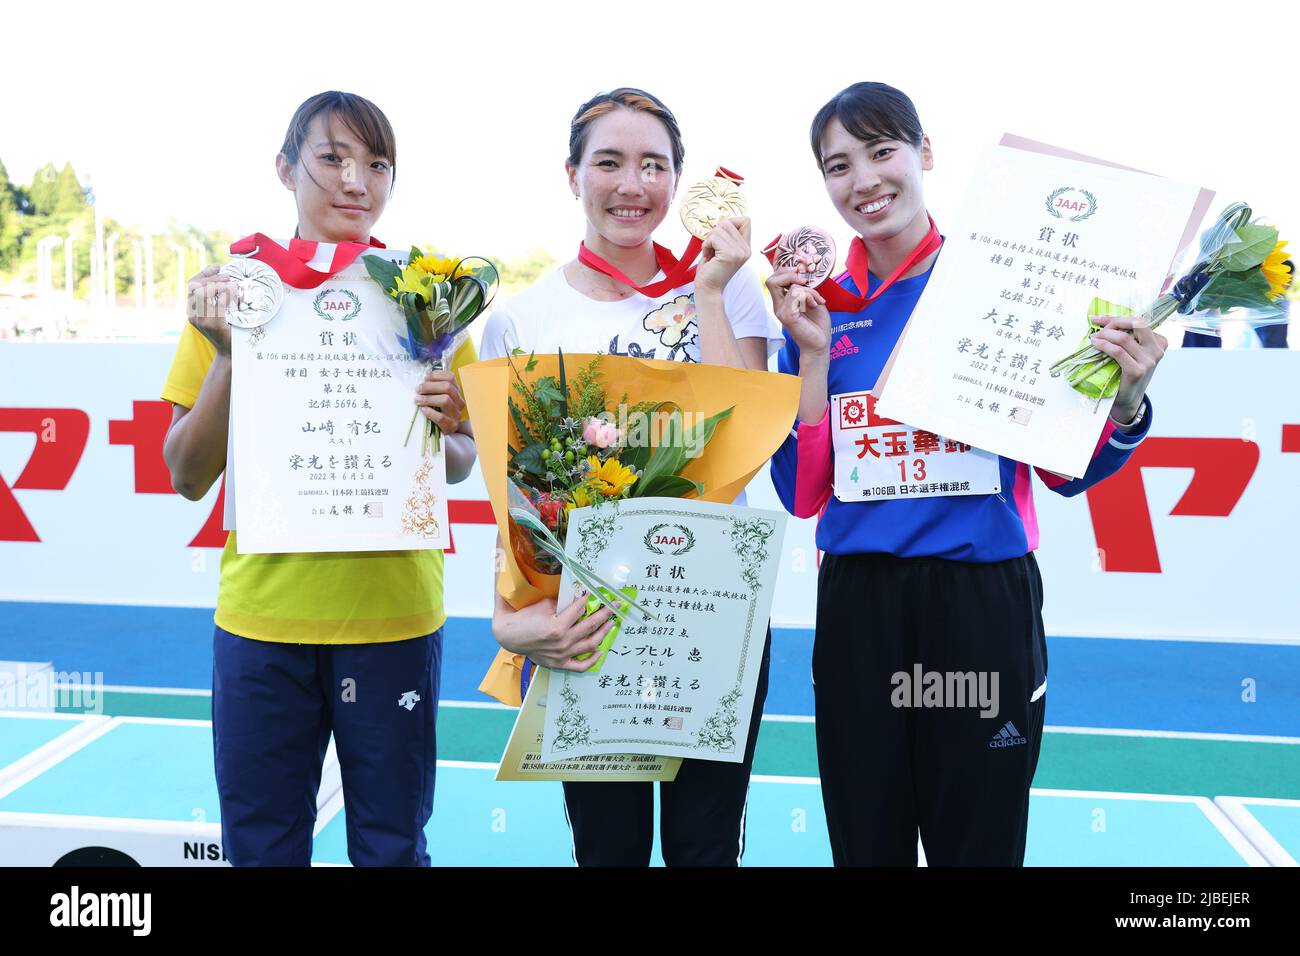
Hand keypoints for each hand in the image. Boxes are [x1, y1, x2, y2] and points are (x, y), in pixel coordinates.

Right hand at [186, 265, 232, 355]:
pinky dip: (226, 294)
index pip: (192, 285)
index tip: (217, 266)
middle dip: (211, 277)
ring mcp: (201, 320)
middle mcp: (193, 314)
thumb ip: (216, 298)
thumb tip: (226, 277)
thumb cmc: (228, 331)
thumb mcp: (218, 312)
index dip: (204, 273)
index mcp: (192, 309)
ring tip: (232, 283)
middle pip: (194, 286)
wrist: (230, 353)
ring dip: (217, 284)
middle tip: (227, 275)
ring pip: (202, 293)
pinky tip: (234, 292)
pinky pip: (216, 304)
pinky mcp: (212, 324)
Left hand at [415, 369, 464, 432]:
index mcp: (456, 391)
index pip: (450, 377)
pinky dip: (430, 412)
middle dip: (429, 386)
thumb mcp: (438, 397)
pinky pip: (441, 417)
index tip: (424, 379)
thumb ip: (434, 388)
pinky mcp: (451, 425)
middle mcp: (459, 401)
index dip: (436, 375)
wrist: (444, 430)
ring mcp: (456, 414)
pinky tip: (423, 410)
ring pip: (445, 400)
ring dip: (428, 399)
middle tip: (418, 389)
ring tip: (417, 400)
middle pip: (447, 387)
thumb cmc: (438, 411)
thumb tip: (421, 381)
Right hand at [492, 594, 614, 671]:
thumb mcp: (542, 605)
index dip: (589, 599)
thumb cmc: (523, 618)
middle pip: (590, 625)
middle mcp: (562, 641)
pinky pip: (580, 665)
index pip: (580, 609)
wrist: (508, 637)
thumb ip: (561, 602)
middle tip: (615, 605)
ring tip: (611, 623)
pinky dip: (593, 660)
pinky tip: (600, 650)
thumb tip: (579, 597)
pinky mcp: (559, 663)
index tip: (596, 593)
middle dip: (605, 613)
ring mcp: (562, 654)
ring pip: (590, 644)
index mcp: (557, 626)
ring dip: (603, 632)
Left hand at [695, 217, 751, 295]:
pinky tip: (708, 257)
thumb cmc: (711, 269)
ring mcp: (739, 252)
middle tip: (713, 250)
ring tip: (711, 254)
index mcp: (746, 247)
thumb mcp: (722, 249)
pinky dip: (706, 246)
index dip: (730, 223)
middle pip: (727, 222)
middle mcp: (746, 249)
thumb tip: (721, 219)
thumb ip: (726, 235)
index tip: (721, 238)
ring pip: (719, 229)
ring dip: (709, 240)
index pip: (746, 220)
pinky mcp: (730, 255)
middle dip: (714, 234)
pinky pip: (713, 238)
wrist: (708, 289)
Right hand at [766, 267, 830, 354]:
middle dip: (790, 274)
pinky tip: (816, 305)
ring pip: (791, 287)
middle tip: (804, 282)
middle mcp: (778, 306)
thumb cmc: (817, 324)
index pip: (773, 279)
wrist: (820, 343)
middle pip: (771, 280)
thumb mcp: (812, 300)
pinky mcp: (788, 317)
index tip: (802, 276)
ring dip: (809, 290)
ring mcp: (781, 312)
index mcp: (782, 301)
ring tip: (817, 301)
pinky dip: (810, 296)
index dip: (785, 271)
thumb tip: (801, 276)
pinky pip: (796, 295)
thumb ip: (804, 288)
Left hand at [1090, 314, 1166, 422]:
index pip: (1138, 321)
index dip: (1116, 318)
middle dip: (1114, 322)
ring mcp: (1149, 360)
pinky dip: (1105, 345)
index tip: (1098, 318)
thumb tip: (1105, 323)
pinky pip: (1118, 352)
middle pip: (1136, 324)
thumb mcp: (1133, 353)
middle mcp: (1157, 349)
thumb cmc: (1127, 373)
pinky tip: (1096, 345)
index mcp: (1159, 341)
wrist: (1128, 399)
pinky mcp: (1137, 371)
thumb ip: (1128, 338)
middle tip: (1098, 329)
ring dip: (1105, 335)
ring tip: (1093, 338)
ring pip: (1124, 338)